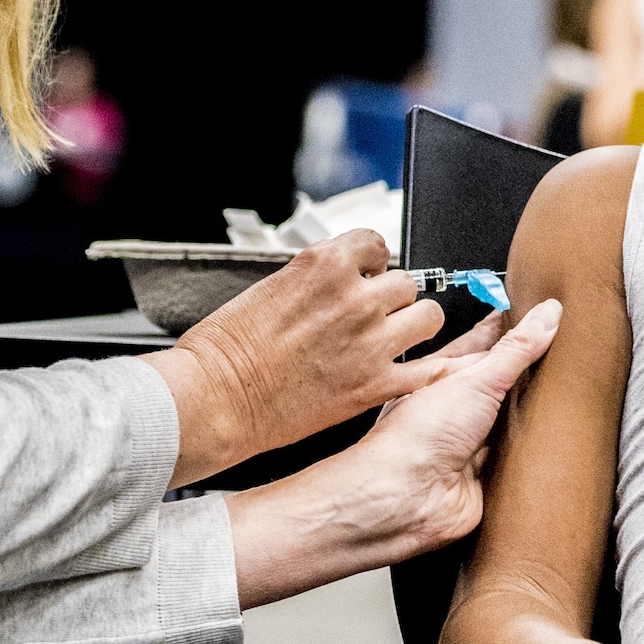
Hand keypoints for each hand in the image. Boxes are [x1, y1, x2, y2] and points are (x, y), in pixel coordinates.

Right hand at [149, 230, 447, 486]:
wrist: (215, 399)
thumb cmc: (226, 349)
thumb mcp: (272, 285)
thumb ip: (318, 278)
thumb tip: (345, 277)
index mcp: (325, 266)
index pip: (377, 244)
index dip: (371, 262)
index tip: (365, 274)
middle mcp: (355, 299)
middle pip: (406, 282)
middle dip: (390, 297)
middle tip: (371, 314)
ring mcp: (371, 342)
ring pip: (428, 317)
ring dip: (413, 325)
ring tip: (393, 337)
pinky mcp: (375, 385)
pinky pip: (428, 369)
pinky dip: (428, 370)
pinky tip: (419, 369)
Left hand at [360, 299, 562, 553]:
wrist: (406, 501)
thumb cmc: (414, 439)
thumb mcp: (474, 380)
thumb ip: (515, 349)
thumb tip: (546, 314)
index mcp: (445, 375)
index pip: (486, 341)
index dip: (512, 325)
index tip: (541, 309)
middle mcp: (458, 407)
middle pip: (505, 381)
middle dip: (532, 370)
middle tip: (568, 347)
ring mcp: (473, 442)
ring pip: (515, 419)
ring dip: (535, 412)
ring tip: (572, 390)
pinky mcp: (488, 474)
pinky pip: (522, 456)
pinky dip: (537, 450)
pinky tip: (557, 439)